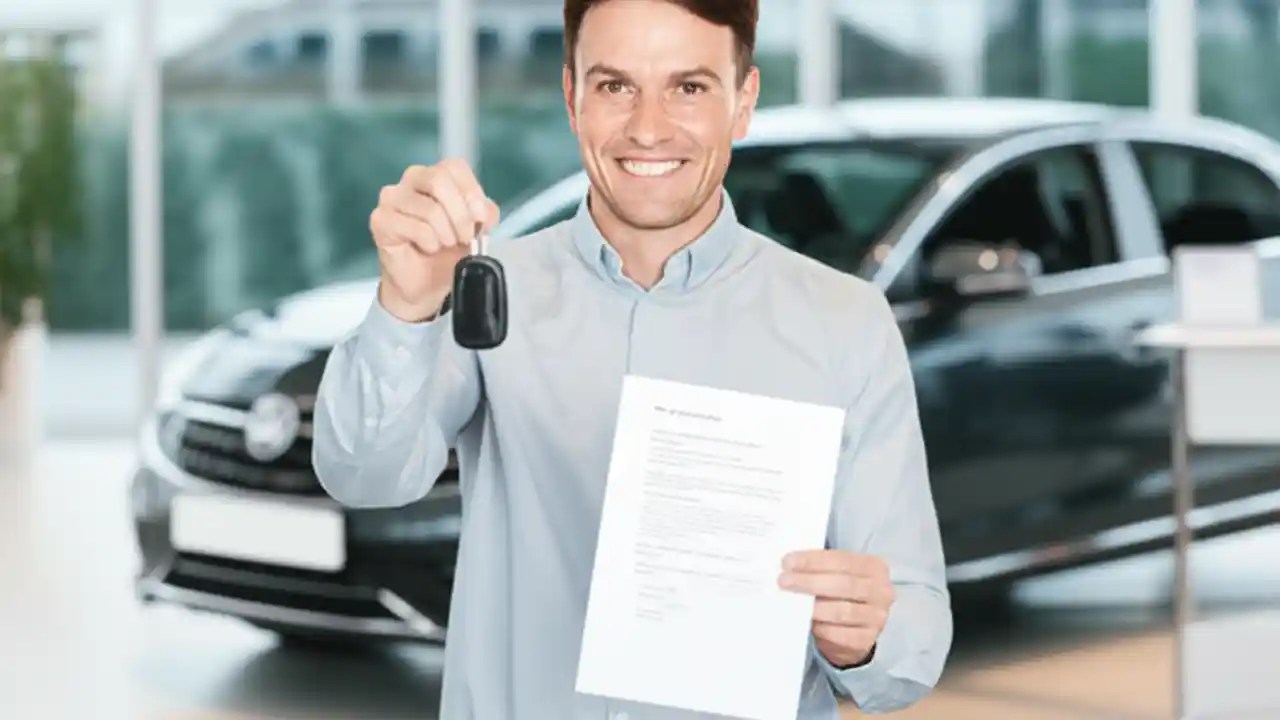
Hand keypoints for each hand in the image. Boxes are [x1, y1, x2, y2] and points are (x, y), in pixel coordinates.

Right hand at [369, 159, 500, 321]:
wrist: (424, 284)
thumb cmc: (447, 252)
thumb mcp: (476, 230)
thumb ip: (485, 213)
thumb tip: (484, 212)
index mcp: (435, 175)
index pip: (454, 167)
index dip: (471, 192)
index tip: (480, 219)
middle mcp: (411, 180)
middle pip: (438, 180)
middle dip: (460, 214)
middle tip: (465, 237)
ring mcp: (391, 198)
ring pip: (430, 209)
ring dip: (446, 234)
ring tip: (445, 245)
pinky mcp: (381, 220)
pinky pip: (416, 228)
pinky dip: (430, 243)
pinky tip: (428, 248)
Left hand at [779, 550, 894, 668]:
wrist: (853, 628)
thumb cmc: (839, 593)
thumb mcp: (836, 573)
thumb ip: (820, 567)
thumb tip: (788, 566)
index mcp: (874, 567)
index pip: (842, 560)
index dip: (813, 561)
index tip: (788, 562)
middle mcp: (881, 591)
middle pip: (843, 584)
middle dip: (809, 582)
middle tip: (783, 581)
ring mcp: (877, 617)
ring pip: (842, 611)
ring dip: (813, 607)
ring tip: (791, 603)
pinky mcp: (866, 640)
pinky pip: (840, 635)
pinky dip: (820, 628)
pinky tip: (806, 623)